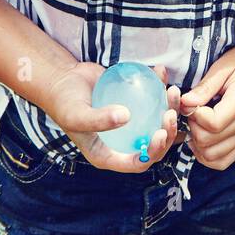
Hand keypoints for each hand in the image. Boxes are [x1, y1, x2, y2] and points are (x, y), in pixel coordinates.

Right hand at [42, 61, 181, 172]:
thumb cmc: (64, 102)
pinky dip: (159, 85)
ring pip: (158, 120)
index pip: (137, 163)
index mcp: (109, 153)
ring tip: (171, 91)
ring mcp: (131, 121)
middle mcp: (124, 140)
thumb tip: (126, 117)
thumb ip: (98, 120)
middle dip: (168, 132)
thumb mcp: (76, 115)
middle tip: (170, 113)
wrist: (62, 79)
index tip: (160, 134)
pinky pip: (152, 97)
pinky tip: (161, 71)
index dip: (153, 153)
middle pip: (153, 143)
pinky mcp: (135, 102)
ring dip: (170, 108)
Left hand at [179, 44, 234, 170]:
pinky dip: (207, 155)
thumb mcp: (222, 67)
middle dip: (193, 128)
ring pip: (212, 157)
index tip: (191, 102)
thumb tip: (184, 103)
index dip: (195, 115)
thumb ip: (204, 88)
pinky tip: (203, 138)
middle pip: (209, 142)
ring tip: (197, 124)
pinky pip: (222, 162)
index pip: (212, 124)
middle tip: (192, 112)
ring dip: (198, 144)